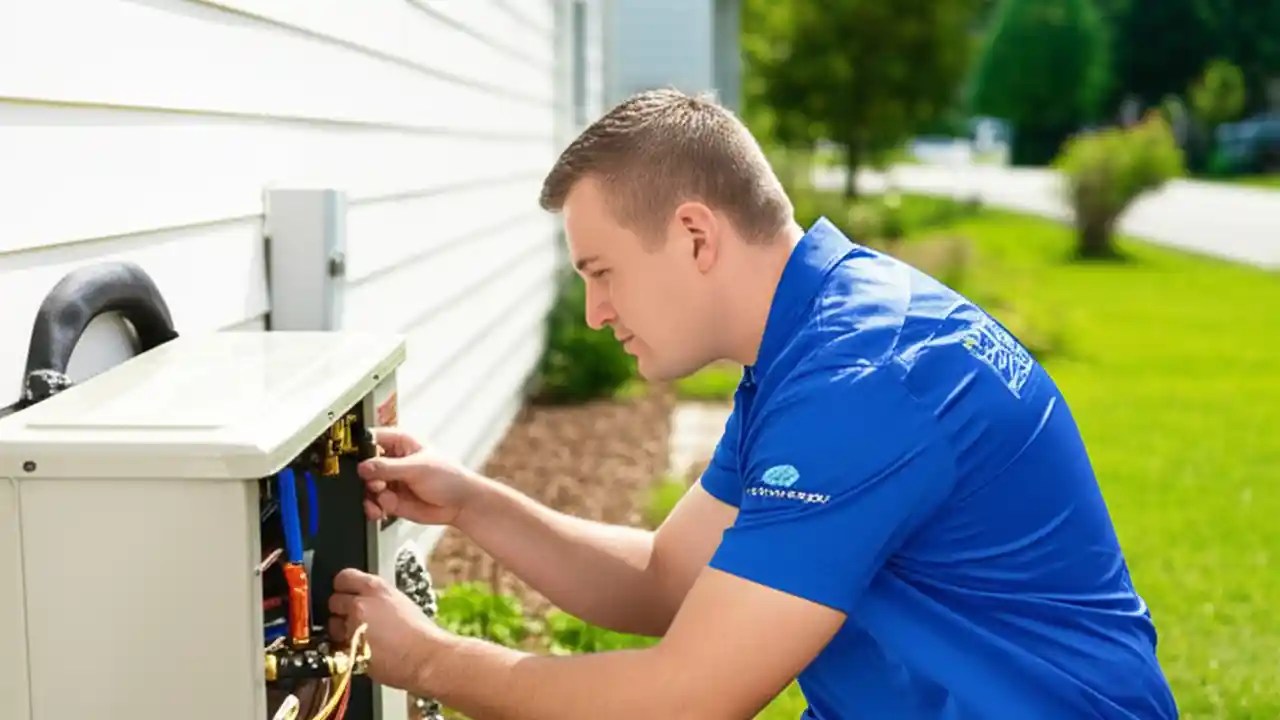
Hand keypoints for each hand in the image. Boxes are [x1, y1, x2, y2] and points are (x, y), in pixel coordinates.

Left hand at [327, 568, 453, 692]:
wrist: (426, 658)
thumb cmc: (421, 634)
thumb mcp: (401, 603)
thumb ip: (379, 600)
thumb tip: (369, 603)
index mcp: (376, 588)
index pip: (344, 577)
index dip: (343, 586)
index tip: (346, 592)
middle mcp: (360, 604)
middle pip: (334, 601)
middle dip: (340, 610)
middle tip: (353, 619)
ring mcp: (352, 628)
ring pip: (332, 626)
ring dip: (340, 631)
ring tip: (357, 637)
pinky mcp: (349, 650)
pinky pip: (338, 647)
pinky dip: (344, 649)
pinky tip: (360, 651)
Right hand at [358, 427, 485, 526]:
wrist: (461, 505)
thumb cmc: (450, 478)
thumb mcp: (418, 468)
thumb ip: (388, 468)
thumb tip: (364, 467)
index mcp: (400, 443)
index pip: (371, 439)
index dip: (360, 447)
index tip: (354, 458)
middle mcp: (392, 461)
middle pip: (364, 465)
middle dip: (365, 477)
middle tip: (376, 483)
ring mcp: (391, 481)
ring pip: (366, 486)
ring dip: (369, 495)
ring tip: (383, 497)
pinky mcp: (391, 500)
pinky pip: (373, 503)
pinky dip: (374, 508)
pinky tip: (382, 509)